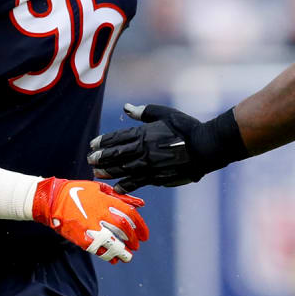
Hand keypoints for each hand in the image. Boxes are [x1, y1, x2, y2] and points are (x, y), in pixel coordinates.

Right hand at [31, 178, 147, 263]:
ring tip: (127, 256)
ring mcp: (89, 226)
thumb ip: (121, 197)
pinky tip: (112, 258)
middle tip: (136, 245)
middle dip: (133, 239)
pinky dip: (107, 255)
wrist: (53, 200)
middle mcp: (99, 213)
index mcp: (105, 200)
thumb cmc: (78, 191)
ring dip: (122, 251)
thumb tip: (141, 204)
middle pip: (123, 228)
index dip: (140, 226)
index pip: (129, 214)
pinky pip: (97, 249)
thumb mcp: (100, 188)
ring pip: (112, 241)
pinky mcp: (80, 237)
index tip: (144, 235)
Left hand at [88, 103, 247, 193]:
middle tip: (90, 160)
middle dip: (101, 158)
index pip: (118, 138)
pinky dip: (125, 185)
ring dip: (108, 171)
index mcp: (144, 134)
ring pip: (123, 169)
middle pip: (116, 155)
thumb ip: (144, 113)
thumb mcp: (165, 114)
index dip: (103, 142)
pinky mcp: (157, 177)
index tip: (92, 145)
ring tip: (96, 173)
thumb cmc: (186, 128)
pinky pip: (137, 182)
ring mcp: (149, 165)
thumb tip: (126, 108)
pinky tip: (116, 187)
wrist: (205, 147)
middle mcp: (143, 150)